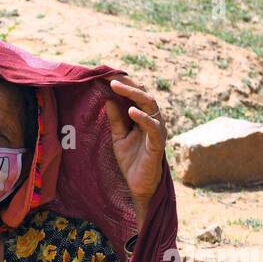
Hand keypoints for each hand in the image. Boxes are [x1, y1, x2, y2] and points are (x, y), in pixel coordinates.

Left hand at [105, 78, 166, 226]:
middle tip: (110, 76)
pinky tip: (132, 111)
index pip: (134, 95)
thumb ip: (115, 119)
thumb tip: (107, 99)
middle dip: (127, 84)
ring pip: (150, 105)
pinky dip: (144, 118)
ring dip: (134, 95)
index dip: (121, 85)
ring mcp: (157, 129)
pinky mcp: (158, 143)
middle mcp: (153, 119)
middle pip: (143, 94)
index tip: (104, 76)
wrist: (138, 185)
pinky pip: (154, 127)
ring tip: (118, 87)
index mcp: (143, 116)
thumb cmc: (131, 160)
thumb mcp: (118, 137)